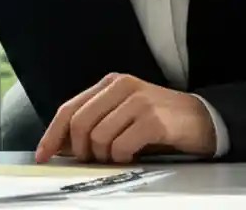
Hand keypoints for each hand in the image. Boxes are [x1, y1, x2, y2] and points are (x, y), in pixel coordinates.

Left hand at [36, 73, 216, 163]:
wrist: (202, 120)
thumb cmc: (158, 121)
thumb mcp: (122, 116)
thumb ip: (93, 124)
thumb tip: (61, 146)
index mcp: (109, 84)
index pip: (69, 109)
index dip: (52, 134)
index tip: (43, 154)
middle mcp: (122, 86)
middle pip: (79, 123)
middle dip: (80, 149)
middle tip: (91, 160)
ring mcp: (138, 101)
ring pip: (99, 136)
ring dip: (104, 156)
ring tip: (118, 157)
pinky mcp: (153, 119)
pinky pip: (121, 145)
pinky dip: (122, 157)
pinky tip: (132, 156)